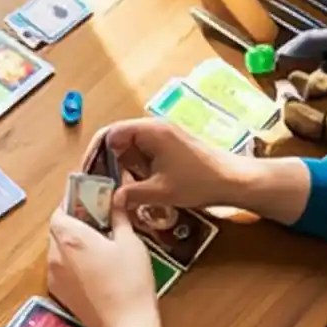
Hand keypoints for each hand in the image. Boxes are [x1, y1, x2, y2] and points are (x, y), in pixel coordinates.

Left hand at [48, 205, 162, 326]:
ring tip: (97, 244)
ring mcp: (54, 276)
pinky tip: (93, 266)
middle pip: (56, 230)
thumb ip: (118, 216)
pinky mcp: (58, 292)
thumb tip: (117, 196)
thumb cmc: (130, 281)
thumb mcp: (130, 243)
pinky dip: (71, 262)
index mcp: (70, 237)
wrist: (125, 326)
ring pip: (57, 249)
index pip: (59, 211)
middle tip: (97, 220)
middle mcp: (55, 255)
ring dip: (71, 243)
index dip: (71, 203)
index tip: (88, 200)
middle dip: (73, 222)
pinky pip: (60, 268)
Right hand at [99, 119, 245, 209]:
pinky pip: (144, 151)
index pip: (110, 133)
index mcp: (150, 131)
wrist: (236, 180)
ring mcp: (165, 135)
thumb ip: (131, 194)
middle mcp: (155, 127)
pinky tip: (138, 184)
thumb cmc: (200, 182)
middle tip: (101, 183)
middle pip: (119, 138)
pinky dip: (137, 166)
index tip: (90, 172)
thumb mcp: (161, 192)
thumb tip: (111, 200)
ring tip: (120, 187)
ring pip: (131, 146)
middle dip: (109, 161)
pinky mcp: (172, 144)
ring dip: (124, 165)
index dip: (96, 152)